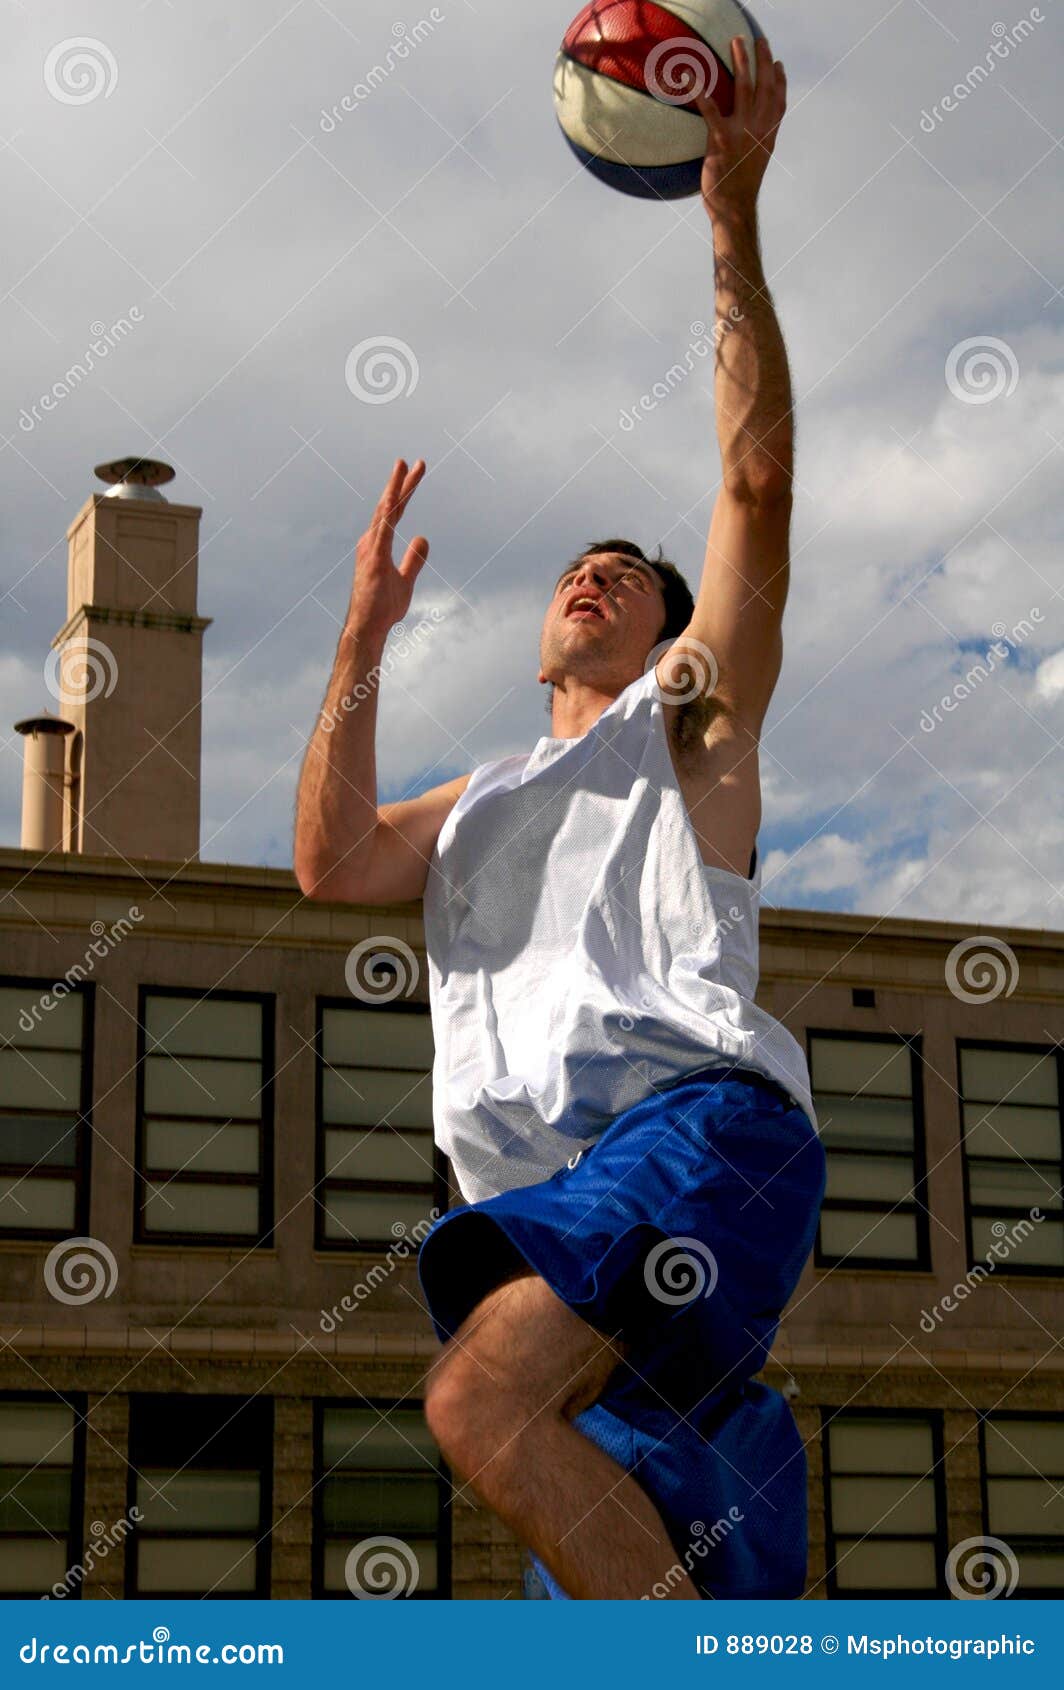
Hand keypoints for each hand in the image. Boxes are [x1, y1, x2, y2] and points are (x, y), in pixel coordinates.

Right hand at [346, 457, 429, 639]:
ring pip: (385, 512)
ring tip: (404, 467)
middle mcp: (371, 541)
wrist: (368, 628)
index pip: (395, 512)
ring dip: (394, 489)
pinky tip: (393, 498)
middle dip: (403, 483)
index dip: (406, 491)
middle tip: (416, 462)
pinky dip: (387, 514)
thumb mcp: (406, 580)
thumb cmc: (382, 607)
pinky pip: (382, 532)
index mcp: (378, 544)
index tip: (416, 471)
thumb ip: (414, 559)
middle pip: (390, 506)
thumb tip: (423, 538)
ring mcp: (370, 548)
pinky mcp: (373, 559)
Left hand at [692, 37, 785, 220]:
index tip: (778, 64)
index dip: (780, 81)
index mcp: (768, 136)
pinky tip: (691, 77)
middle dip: (764, 59)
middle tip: (758, 39)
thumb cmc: (739, 192)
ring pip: (745, 87)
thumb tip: (745, 139)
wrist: (734, 210)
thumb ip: (753, 145)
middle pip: (765, 86)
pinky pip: (711, 109)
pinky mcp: (722, 140)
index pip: (779, 103)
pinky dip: (701, 91)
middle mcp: (759, 130)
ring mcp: (742, 133)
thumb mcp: (753, 166)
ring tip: (736, 42)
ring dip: (742, 60)